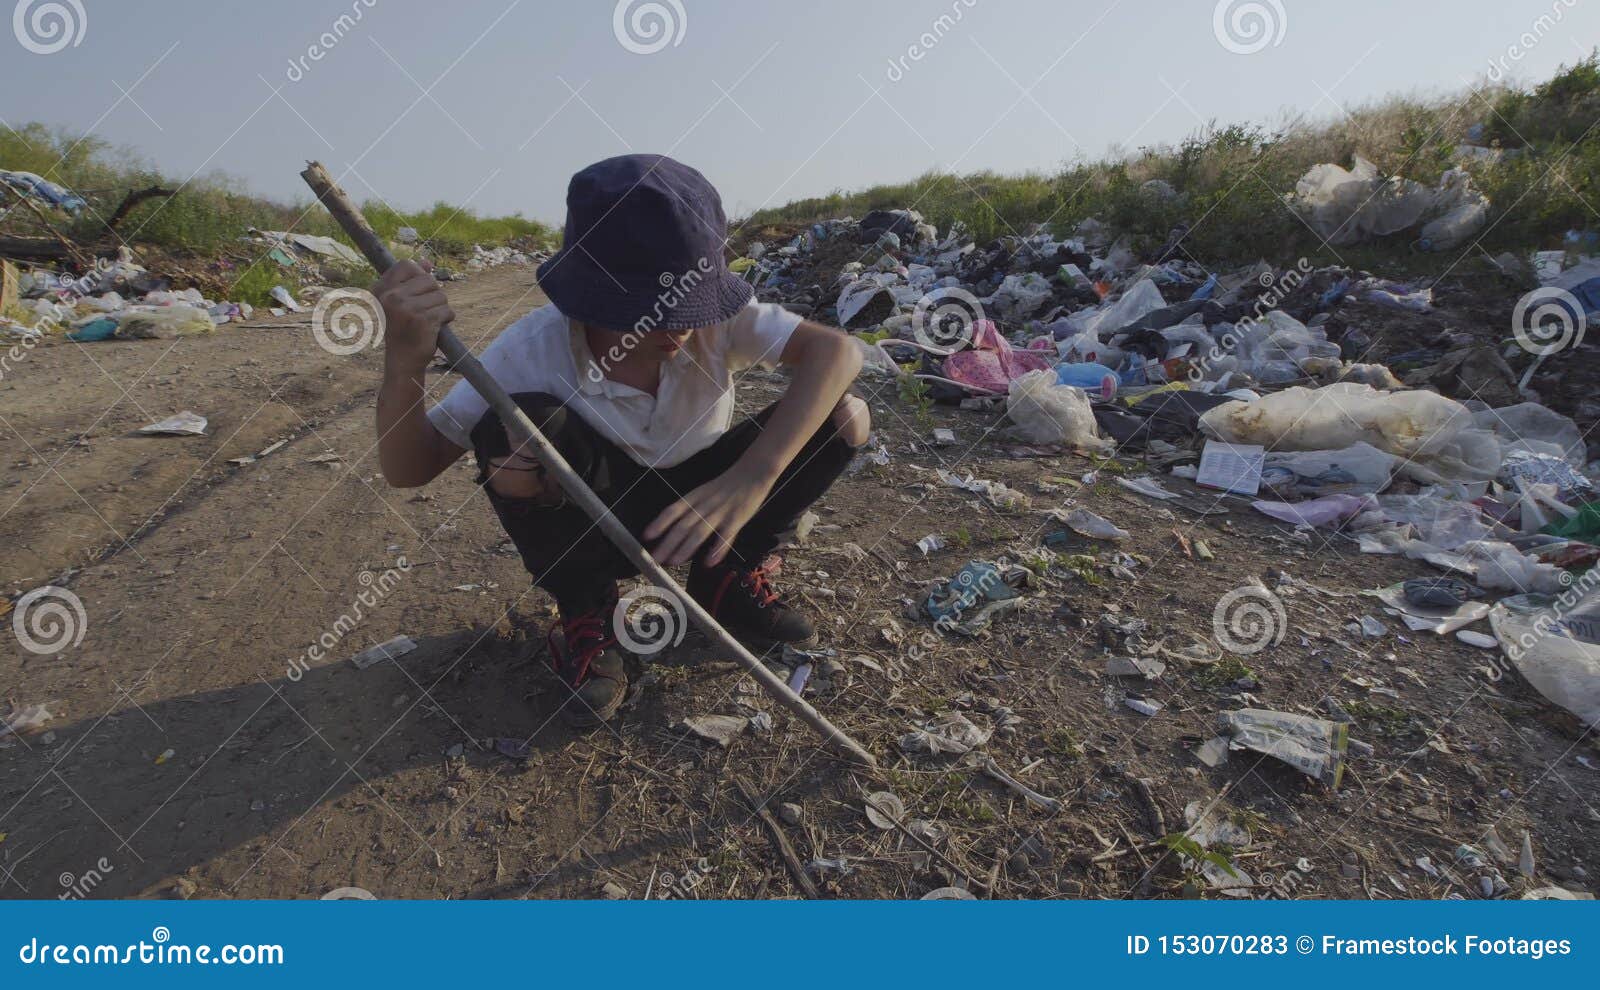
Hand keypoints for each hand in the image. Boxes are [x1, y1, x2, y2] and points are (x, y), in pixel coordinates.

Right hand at [374, 260, 452, 371]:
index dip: (419, 275)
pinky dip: (446, 319)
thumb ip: (412, 281)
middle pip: (428, 280)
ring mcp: (407, 308)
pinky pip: (446, 310)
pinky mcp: (423, 320)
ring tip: (429, 320)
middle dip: (433, 294)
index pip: (406, 265)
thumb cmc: (403, 329)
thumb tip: (427, 262)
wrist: (402, 360)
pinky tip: (435, 328)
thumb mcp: (400, 302)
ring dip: (440, 308)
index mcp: (381, 289)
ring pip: (441, 295)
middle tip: (424, 310)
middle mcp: (391, 297)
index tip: (419, 291)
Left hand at [644, 464, 771, 566]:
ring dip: (686, 547)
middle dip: (668, 543)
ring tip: (675, 562)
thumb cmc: (726, 485)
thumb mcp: (705, 493)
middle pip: (683, 525)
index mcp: (695, 497)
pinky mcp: (737, 519)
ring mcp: (721, 512)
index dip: (659, 523)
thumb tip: (675, 530)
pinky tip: (708, 562)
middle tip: (655, 559)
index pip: (673, 510)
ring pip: (700, 531)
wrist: (752, 472)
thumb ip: (692, 510)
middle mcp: (704, 504)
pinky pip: (726, 536)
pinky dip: (717, 549)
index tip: (646, 536)